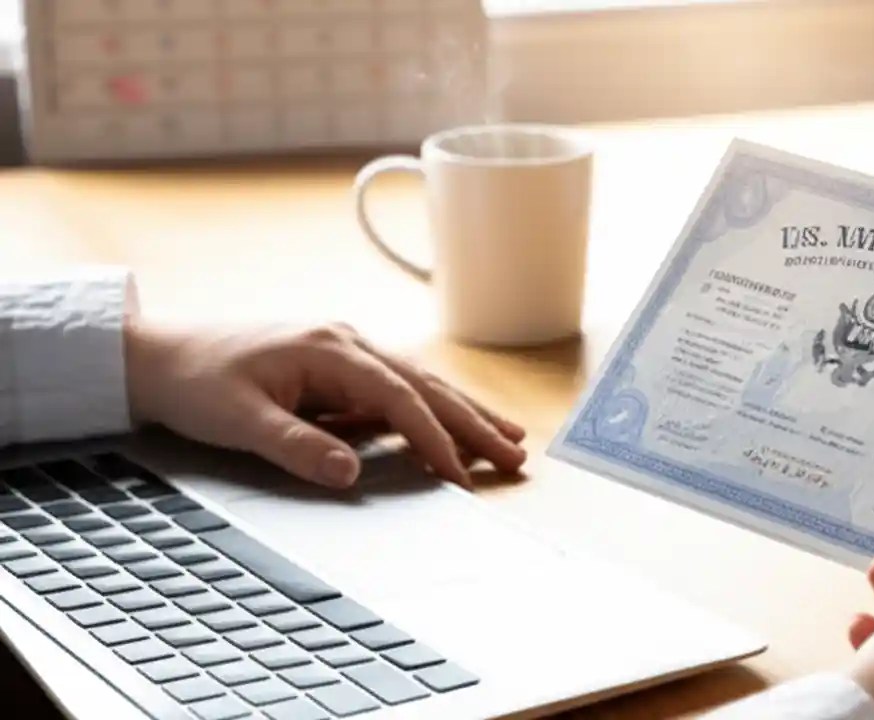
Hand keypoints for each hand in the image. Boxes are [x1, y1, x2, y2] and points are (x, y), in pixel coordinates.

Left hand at [125, 321, 526, 488]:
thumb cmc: (196, 381)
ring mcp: (347, 350)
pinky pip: (400, 388)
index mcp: (329, 349)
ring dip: (465, 411)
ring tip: (509, 437)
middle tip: (516, 454)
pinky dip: (434, 408)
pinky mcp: (340, 365)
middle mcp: (348, 342)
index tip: (460, 474)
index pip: (398, 397)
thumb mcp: (238, 420)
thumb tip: (351, 473)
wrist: (158, 353)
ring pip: (421, 382)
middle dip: (474, 421)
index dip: (434, 437)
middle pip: (426, 385)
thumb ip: (296, 445)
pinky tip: (455, 424)